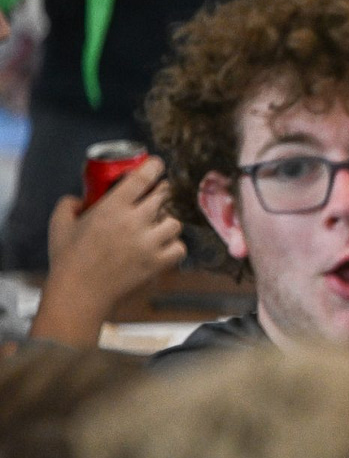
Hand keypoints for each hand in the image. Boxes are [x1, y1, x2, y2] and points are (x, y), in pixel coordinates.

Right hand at [31, 157, 184, 345]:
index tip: (157, 164)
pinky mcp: (157, 263)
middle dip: (161, 192)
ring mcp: (149, 243)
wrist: (79, 293)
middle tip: (156, 195)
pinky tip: (162, 246)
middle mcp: (134, 222)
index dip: (154, 167)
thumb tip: (79, 198)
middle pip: (163, 196)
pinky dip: (174, 246)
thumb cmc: (68, 259)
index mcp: (112, 208)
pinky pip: (179, 248)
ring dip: (167, 222)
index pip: (142, 178)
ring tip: (156, 226)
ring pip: (174, 222)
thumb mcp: (59, 225)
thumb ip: (69, 204)